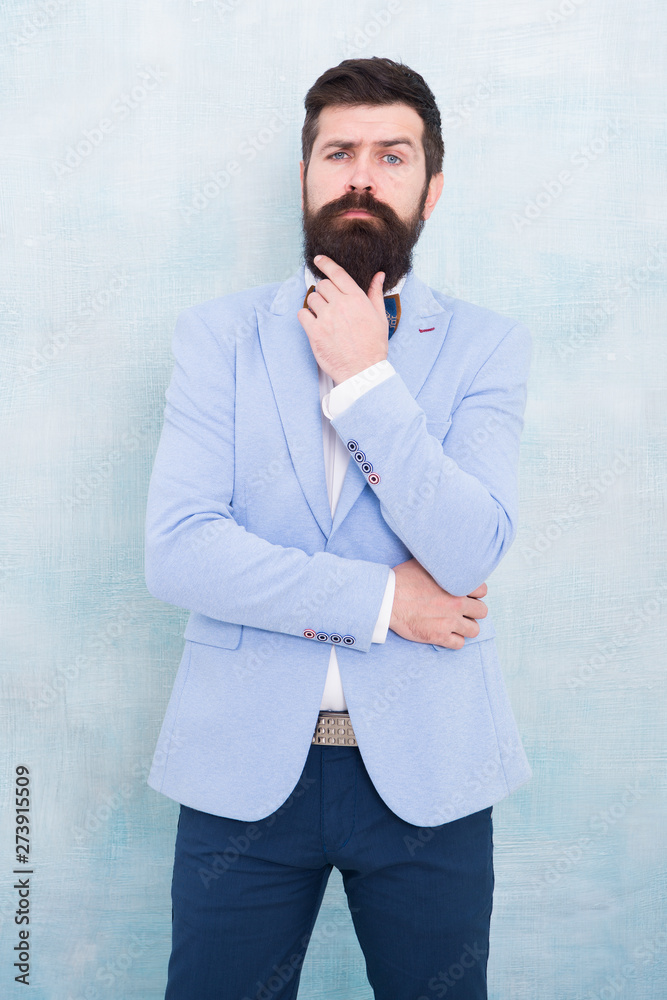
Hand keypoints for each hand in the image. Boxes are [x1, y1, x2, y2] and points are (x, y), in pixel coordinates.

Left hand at [296, 255, 388, 383]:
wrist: (362, 371)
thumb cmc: (373, 346)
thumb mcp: (380, 317)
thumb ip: (375, 293)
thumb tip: (378, 275)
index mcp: (357, 299)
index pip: (338, 273)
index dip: (326, 263)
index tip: (318, 259)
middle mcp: (340, 305)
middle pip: (322, 285)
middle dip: (324, 291)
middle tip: (329, 303)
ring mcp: (326, 318)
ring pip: (312, 299)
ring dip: (315, 304)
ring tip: (324, 317)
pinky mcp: (314, 332)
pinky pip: (302, 314)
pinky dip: (306, 317)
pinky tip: (315, 325)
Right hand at [389, 557, 487, 649]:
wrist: (387, 598)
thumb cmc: (403, 579)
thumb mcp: (424, 563)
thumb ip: (441, 564)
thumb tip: (445, 556)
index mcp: (456, 585)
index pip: (483, 591)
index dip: (475, 594)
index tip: (466, 595)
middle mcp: (457, 604)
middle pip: (482, 612)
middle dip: (473, 611)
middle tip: (461, 611)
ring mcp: (449, 621)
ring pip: (474, 630)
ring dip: (466, 628)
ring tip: (456, 624)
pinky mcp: (439, 636)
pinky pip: (459, 644)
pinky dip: (454, 640)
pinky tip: (446, 634)